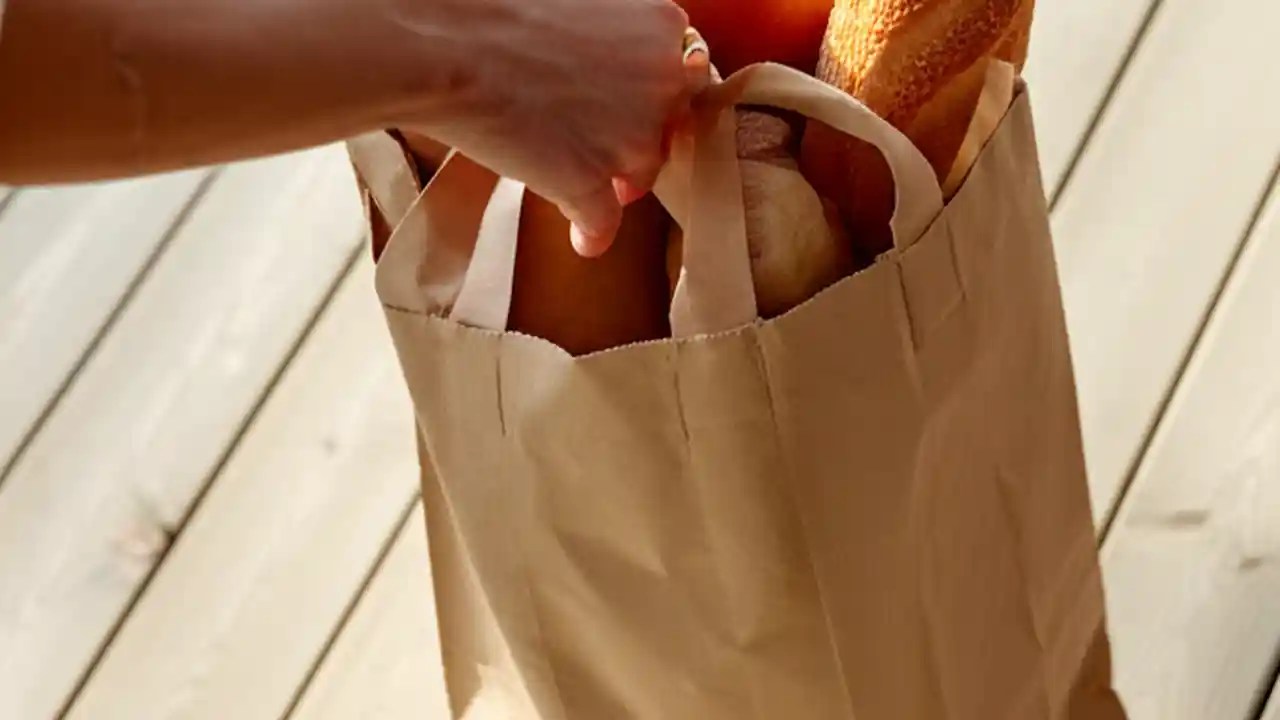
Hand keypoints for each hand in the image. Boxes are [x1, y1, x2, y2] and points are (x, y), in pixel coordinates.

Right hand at [397, 0, 707, 256]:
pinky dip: (591, 233)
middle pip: (666, 125)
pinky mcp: (591, 183)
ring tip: (578, 179)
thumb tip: (604, 55)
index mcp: (662, 27)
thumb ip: (613, 24)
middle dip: (638, 137)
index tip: (625, 97)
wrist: (445, 46)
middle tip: (600, 140)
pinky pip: (603, 222)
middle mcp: (661, 84)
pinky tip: (581, 240)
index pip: (678, 70)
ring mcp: (630, 139)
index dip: (651, 90)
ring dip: (616, 182)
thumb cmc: (495, 9)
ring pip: (639, 174)